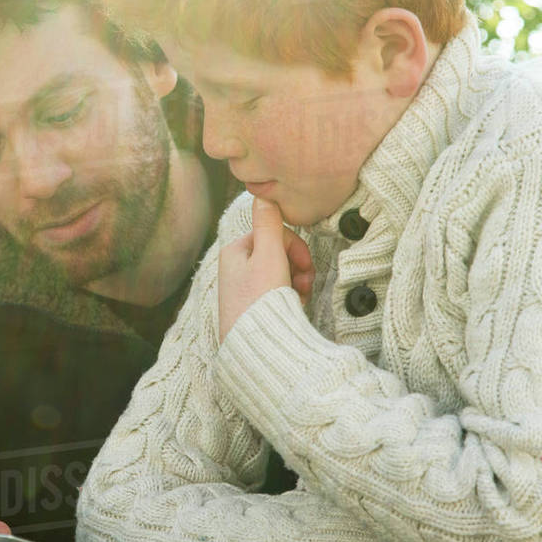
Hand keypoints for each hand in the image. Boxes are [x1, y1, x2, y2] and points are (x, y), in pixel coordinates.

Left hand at [218, 197, 313, 342]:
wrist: (255, 347)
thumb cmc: (260, 300)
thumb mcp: (268, 255)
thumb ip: (268, 224)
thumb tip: (262, 195)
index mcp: (234, 251)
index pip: (272, 233)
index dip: (295, 247)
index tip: (307, 265)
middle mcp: (234, 268)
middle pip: (277, 253)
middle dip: (297, 266)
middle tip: (306, 283)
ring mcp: (242, 289)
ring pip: (280, 273)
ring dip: (296, 282)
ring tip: (300, 298)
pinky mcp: (250, 308)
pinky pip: (276, 293)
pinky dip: (290, 297)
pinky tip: (294, 308)